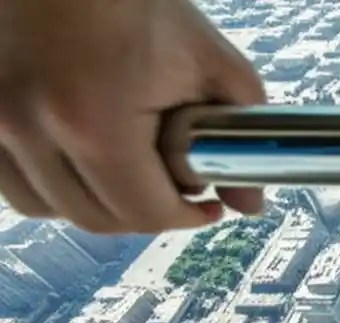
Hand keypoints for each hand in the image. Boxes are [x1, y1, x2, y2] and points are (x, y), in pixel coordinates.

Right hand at [0, 0, 264, 233]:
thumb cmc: (130, 1)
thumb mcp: (205, 59)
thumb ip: (238, 136)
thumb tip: (250, 203)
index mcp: (92, 120)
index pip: (142, 211)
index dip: (185, 217)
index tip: (206, 205)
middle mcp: (29, 127)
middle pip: (96, 218)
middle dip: (145, 211)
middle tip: (174, 186)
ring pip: (47, 207)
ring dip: (94, 202)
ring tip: (129, 170)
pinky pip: (10, 181)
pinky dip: (48, 183)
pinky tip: (83, 158)